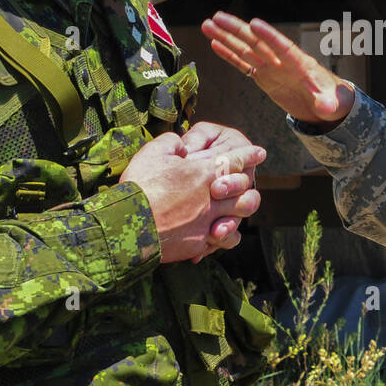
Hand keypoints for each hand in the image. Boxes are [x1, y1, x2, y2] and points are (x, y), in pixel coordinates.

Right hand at [119, 131, 265, 263]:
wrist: (126, 225)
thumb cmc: (140, 186)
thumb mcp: (153, 152)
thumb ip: (172, 143)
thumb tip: (182, 145)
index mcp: (204, 174)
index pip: (236, 161)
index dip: (249, 154)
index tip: (260, 152)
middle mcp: (212, 199)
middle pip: (246, 192)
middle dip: (248, 185)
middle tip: (247, 181)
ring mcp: (207, 222)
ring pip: (239, 218)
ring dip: (239, 213)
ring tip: (234, 211)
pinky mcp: (199, 243)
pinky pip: (222, 241)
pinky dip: (223, 237)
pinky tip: (218, 234)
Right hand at [201, 12, 354, 125]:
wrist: (328, 106)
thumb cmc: (335, 102)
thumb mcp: (334, 105)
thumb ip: (328, 103)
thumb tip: (326, 106)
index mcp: (301, 64)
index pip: (283, 47)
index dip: (269, 36)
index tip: (254, 24)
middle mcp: (283, 61)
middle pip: (257, 42)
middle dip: (238, 30)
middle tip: (218, 17)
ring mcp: (272, 68)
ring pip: (246, 49)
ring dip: (227, 37)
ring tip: (208, 24)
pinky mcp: (265, 77)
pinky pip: (244, 64)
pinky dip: (230, 55)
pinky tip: (215, 44)